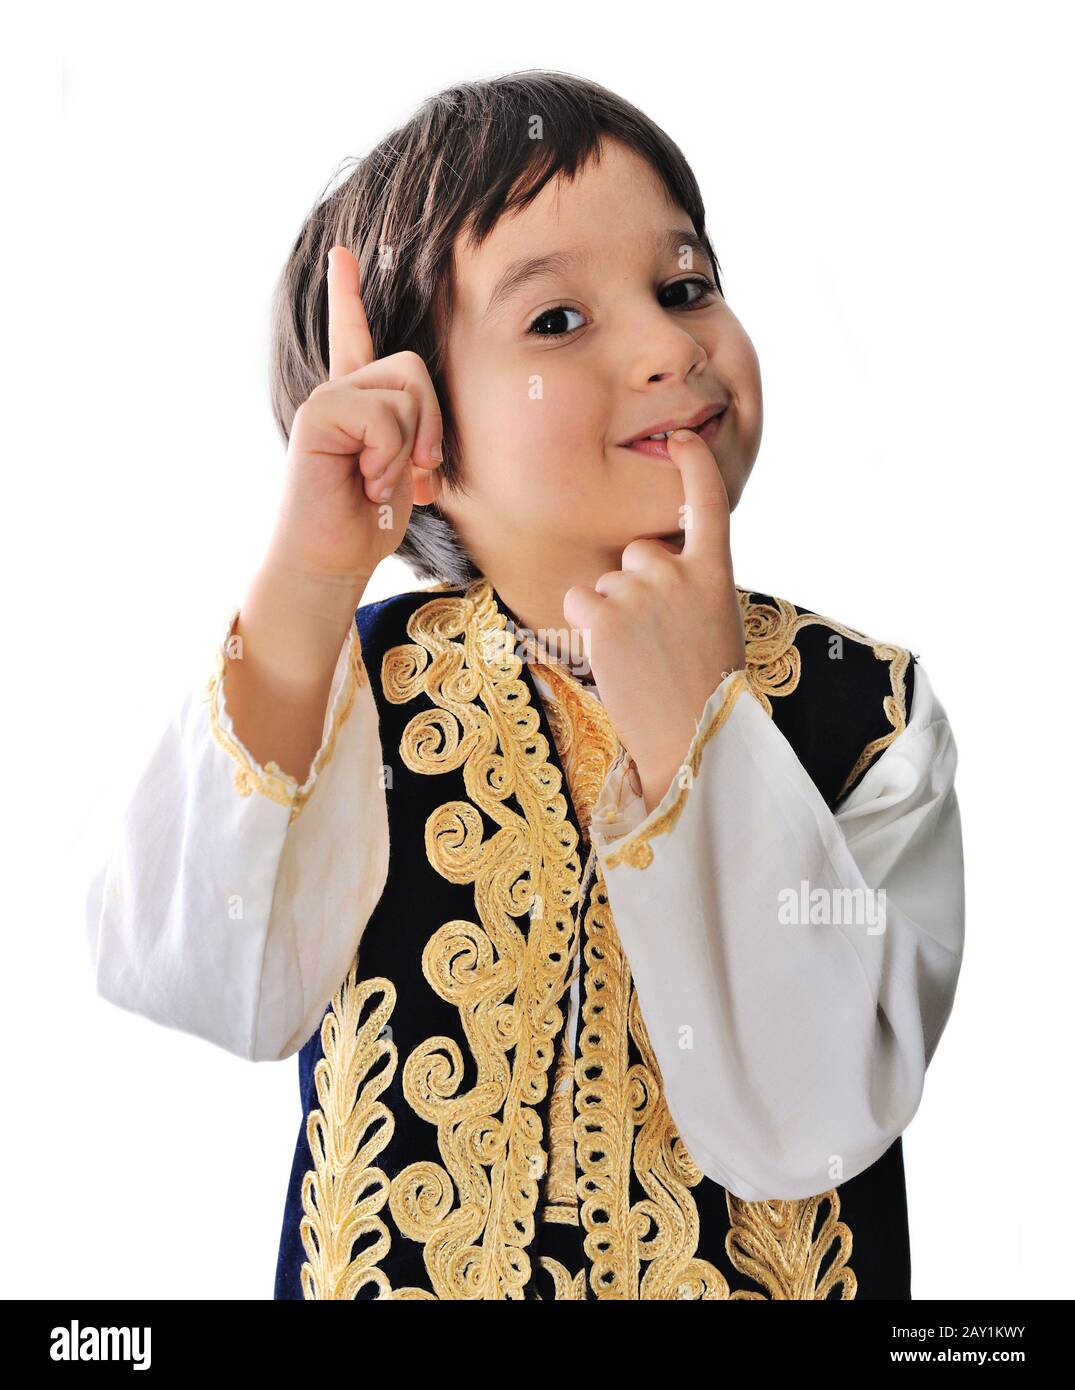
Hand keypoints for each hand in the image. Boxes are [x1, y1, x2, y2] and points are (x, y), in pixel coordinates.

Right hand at [263, 244, 445, 587]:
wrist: (330, 561)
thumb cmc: (366, 522)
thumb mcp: (405, 472)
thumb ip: (414, 435)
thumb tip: (426, 441)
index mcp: (356, 403)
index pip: (352, 339)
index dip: (346, 297)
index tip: (341, 254)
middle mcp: (338, 393)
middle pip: (413, 368)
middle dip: (431, 424)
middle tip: (416, 475)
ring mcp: (326, 401)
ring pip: (405, 391)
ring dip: (409, 448)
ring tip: (381, 483)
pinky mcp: (318, 415)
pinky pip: (384, 416)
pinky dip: (389, 458)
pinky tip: (367, 483)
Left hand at [562, 428, 745, 813]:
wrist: (693, 738)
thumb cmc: (707, 687)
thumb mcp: (716, 621)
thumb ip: (692, 584)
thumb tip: (655, 563)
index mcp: (715, 572)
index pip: (706, 501)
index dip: (692, 464)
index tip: (680, 438)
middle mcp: (677, 570)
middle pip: (638, 553)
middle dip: (638, 585)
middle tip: (657, 638)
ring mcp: (638, 590)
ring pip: (606, 581)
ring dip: (612, 613)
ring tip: (640, 656)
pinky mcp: (602, 614)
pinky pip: (579, 602)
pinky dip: (587, 628)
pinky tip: (613, 657)